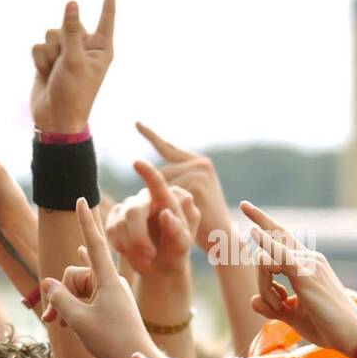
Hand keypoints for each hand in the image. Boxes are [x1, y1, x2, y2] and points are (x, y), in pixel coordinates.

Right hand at [30, 0, 117, 133]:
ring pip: (50, 33)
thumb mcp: (75, 60)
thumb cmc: (74, 94)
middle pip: (68, 23)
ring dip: (49, 53)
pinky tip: (45, 75)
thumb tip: (72, 3)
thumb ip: (72, 31)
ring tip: (55, 72)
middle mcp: (84, 46)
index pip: (106, 12)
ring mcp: (65, 52)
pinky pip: (38, 46)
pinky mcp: (47, 59)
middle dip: (61, 41)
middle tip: (64, 64)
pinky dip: (39, 60)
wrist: (55, 119)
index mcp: (101, 46)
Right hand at [39, 199, 148, 357]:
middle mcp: (111, 281)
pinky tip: (81, 254)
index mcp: (107, 279)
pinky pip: (88, 292)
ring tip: (64, 328)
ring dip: (66, 307)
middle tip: (51, 322)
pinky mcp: (111, 303)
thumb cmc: (110, 340)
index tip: (81, 199)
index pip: (95, 242)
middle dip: (59, 295)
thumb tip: (48, 282)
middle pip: (75, 275)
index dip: (85, 220)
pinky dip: (78, 288)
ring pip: (78, 289)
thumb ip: (59, 298)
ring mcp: (111, 292)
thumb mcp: (78, 319)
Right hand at [104, 160, 198, 276]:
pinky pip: (111, 230)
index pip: (158, 185)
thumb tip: (166, 214)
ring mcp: (129, 207)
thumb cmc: (177, 251)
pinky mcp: (116, 219)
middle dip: (139, 236)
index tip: (137, 163)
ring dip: (132, 245)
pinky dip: (122, 245)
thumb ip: (178, 230)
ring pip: (120, 223)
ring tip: (147, 258)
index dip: (147, 174)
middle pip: (134, 211)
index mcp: (168, 199)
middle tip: (149, 255)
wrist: (162, 266)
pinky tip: (134, 253)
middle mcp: (147, 198)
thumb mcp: (183, 244)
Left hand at [136, 122, 233, 254]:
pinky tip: (175, 216)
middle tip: (169, 213)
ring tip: (175, 216)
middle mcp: (199, 163)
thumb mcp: (188, 196)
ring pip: (161, 184)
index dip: (150, 135)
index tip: (136, 122)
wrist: (220, 235)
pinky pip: (167, 192)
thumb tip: (150, 177)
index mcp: (197, 162)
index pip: (168, 148)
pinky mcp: (195, 182)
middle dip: (157, 194)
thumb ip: (176, 182)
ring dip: (161, 202)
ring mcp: (198, 171)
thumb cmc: (202, 220)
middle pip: (160, 173)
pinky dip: (166, 206)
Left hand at [241, 202, 356, 355]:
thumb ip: (271, 307)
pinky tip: (261, 255)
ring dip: (264, 288)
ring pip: (264, 260)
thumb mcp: (293, 317)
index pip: (283, 243)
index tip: (250, 219)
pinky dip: (265, 274)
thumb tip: (252, 301)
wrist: (352, 334)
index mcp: (308, 265)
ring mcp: (308, 262)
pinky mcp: (304, 272)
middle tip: (243, 203)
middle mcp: (309, 258)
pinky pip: (272, 261)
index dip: (266, 232)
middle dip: (259, 218)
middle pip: (276, 236)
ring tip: (281, 307)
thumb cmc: (327, 326)